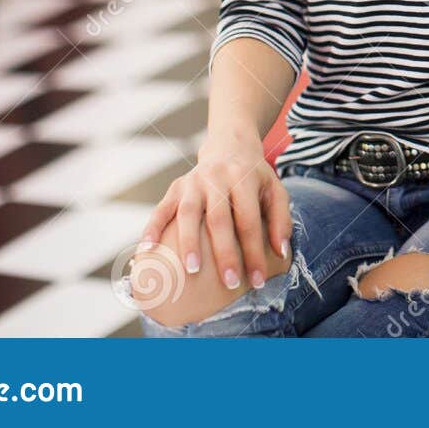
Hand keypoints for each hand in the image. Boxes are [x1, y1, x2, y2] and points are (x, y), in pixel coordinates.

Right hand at [137, 129, 288, 291]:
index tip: (258, 280)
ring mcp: (193, 182)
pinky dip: (152, 228)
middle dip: (224, 253)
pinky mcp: (175, 187)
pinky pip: (161, 209)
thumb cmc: (254, 177)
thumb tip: (280, 253)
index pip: (248, 220)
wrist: (230, 146)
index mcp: (244, 178)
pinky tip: (147, 249)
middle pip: (219, 219)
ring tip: (192, 270)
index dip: (254, 251)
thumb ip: (281, 220)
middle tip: (230, 283)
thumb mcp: (275, 190)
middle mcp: (217, 178)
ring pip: (188, 213)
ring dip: (189, 242)